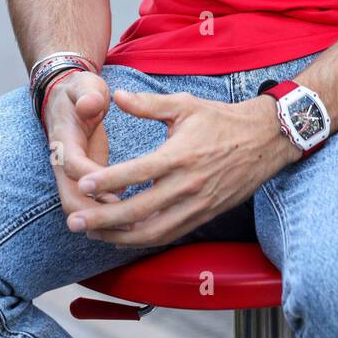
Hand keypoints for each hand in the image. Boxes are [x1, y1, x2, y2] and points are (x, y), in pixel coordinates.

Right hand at [43, 71, 132, 226]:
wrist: (68, 98)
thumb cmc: (81, 91)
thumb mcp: (84, 86)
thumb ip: (87, 94)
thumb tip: (89, 104)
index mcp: (64, 140)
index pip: (72, 166)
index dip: (92, 180)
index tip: (118, 188)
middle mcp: (64, 162)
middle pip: (70, 198)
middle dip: (96, 213)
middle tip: (129, 221)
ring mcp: (72, 174)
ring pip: (79, 207)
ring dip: (102, 220)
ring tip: (135, 227)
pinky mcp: (85, 179)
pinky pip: (90, 205)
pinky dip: (106, 216)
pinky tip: (133, 222)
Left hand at [65, 88, 297, 247]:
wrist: (263, 141)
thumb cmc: (220, 120)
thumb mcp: (185, 105)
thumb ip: (148, 104)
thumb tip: (116, 96)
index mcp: (181, 155)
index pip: (138, 173)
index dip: (108, 181)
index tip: (82, 184)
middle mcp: (188, 185)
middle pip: (140, 210)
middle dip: (104, 218)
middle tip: (74, 221)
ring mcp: (197, 205)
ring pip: (153, 231)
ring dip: (119, 236)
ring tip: (92, 233)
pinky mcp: (204, 216)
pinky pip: (169, 235)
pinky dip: (143, 240)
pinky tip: (121, 237)